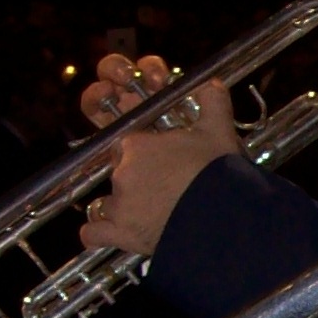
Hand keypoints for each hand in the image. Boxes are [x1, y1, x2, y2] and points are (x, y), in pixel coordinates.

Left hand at [80, 67, 241, 259]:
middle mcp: (122, 172)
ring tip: (151, 214)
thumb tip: (212, 84)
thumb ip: (211, 102)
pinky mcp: (121, 234)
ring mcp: (119, 205)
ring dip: (123, 207)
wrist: (224, 218)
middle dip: (135, 180)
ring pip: (107, 202)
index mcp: (136, 144)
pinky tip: (116, 233)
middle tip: (163, 188)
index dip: (143, 153)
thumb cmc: (219, 174)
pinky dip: (100, 234)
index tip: (159, 160)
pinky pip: (93, 233)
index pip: (126, 144)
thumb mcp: (218, 132)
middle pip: (118, 173)